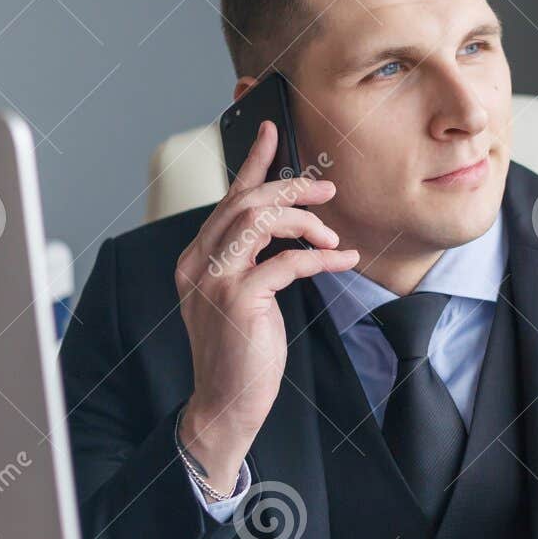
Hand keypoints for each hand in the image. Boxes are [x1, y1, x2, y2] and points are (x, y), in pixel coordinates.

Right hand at [174, 119, 359, 487]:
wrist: (226, 405)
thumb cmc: (240, 355)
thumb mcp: (242, 299)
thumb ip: (251, 262)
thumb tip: (286, 228)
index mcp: (195, 259)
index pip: (227, 200)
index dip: (253, 164)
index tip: (273, 133)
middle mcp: (197, 264)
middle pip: (245, 202)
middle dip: (291, 188)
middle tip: (326, 189)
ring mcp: (214, 281)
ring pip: (260, 220)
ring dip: (304, 219)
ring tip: (331, 233)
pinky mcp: (237, 300)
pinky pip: (286, 261)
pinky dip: (319, 256)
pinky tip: (341, 260)